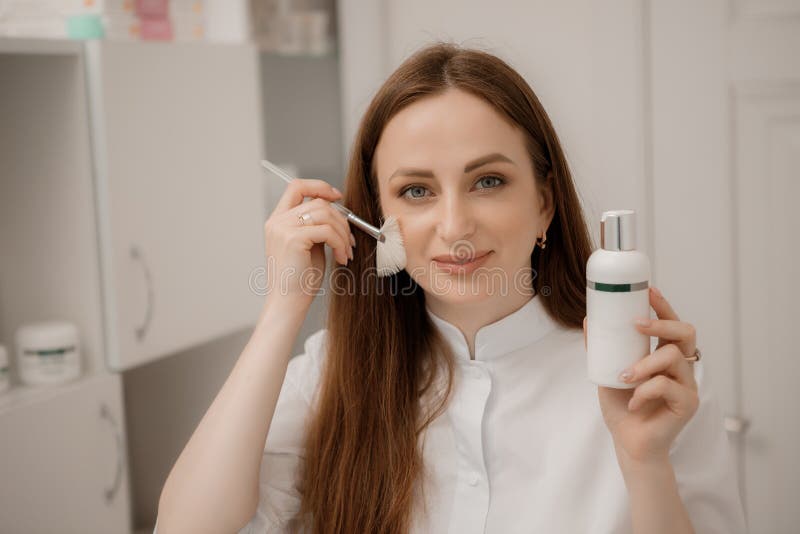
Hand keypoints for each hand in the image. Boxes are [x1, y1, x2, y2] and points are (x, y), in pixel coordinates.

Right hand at [262, 179, 354, 310]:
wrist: (288, 303)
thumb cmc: (300, 280)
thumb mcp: (309, 246)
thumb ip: (317, 227)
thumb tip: (339, 213)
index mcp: (278, 220)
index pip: (296, 187)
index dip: (319, 186)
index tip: (337, 197)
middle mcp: (277, 221)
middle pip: (318, 202)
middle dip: (341, 219)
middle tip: (350, 240)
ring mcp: (283, 229)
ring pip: (325, 215)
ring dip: (343, 234)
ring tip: (346, 252)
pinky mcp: (293, 239)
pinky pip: (327, 231)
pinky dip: (340, 244)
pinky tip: (341, 258)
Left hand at [583, 287, 699, 464]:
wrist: (628, 443)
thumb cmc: (621, 407)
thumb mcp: (607, 372)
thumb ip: (601, 348)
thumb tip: (588, 319)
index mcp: (665, 356)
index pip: (672, 324)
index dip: (664, 306)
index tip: (648, 290)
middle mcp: (681, 368)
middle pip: (686, 333)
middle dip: (661, 323)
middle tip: (636, 324)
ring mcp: (688, 385)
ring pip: (673, 357)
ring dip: (644, 364)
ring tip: (624, 376)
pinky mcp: (688, 404)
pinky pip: (667, 386)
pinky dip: (644, 391)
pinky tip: (633, 401)